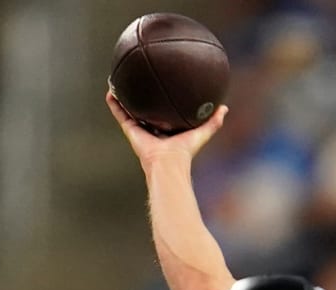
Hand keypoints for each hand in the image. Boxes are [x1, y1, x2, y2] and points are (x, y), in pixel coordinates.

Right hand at [106, 91, 227, 167]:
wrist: (168, 162)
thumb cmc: (185, 152)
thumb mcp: (202, 133)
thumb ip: (214, 122)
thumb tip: (225, 108)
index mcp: (167, 128)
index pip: (164, 112)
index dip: (162, 101)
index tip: (162, 88)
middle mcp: (152, 128)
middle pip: (145, 109)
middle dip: (143, 97)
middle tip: (140, 80)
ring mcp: (140, 129)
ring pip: (130, 109)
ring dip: (124, 97)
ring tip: (119, 81)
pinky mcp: (130, 130)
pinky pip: (120, 114)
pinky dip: (114, 104)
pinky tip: (111, 91)